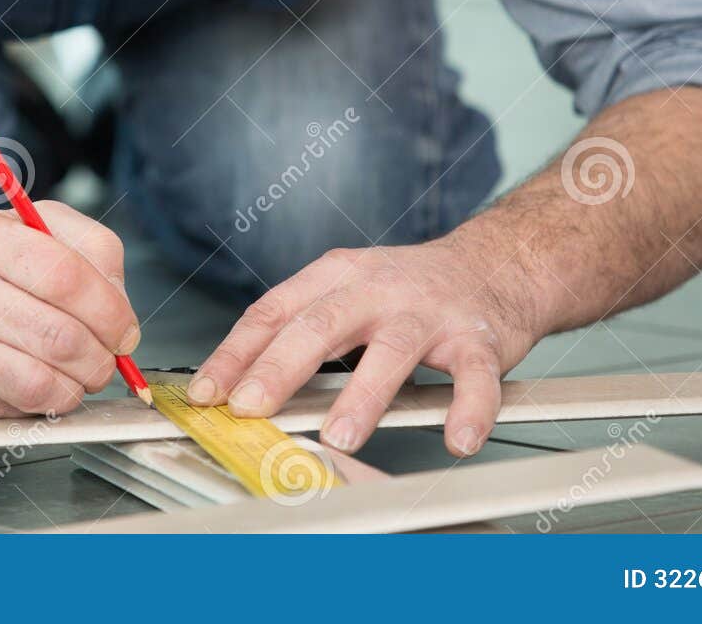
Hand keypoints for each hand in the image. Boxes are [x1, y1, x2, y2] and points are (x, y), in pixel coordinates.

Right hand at [0, 201, 139, 416]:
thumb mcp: (43, 235)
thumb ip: (93, 255)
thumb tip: (121, 311)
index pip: (66, 277)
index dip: (109, 311)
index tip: (125, 332)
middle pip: (60, 336)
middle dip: (101, 358)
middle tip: (108, 360)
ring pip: (41, 381)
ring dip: (78, 385)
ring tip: (79, 372)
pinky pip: (18, 405)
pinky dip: (47, 400)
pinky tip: (45, 382)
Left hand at [186, 232, 540, 455]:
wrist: (494, 263)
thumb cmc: (409, 290)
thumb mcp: (346, 292)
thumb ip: (301, 333)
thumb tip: (241, 391)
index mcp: (336, 276)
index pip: (274, 311)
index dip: (236, 352)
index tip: (207, 391)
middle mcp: (378, 289)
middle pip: (321, 325)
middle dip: (281, 368)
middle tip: (251, 407)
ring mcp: (429, 313)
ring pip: (393, 351)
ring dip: (364, 395)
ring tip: (340, 436)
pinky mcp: (478, 338)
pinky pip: (474, 376)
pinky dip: (468, 408)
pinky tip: (456, 438)